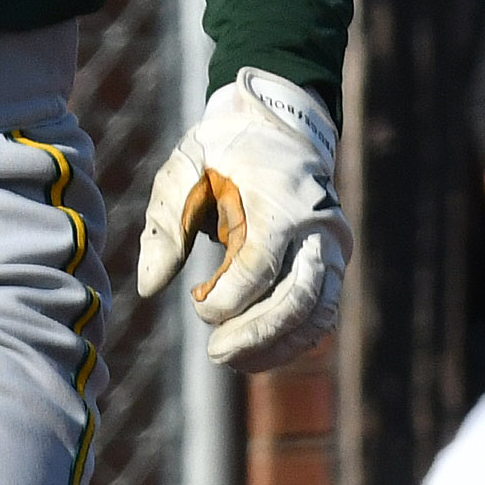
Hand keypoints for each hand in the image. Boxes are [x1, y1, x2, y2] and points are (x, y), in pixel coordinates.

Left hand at [135, 69, 349, 373]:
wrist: (279, 124)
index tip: (198, 304)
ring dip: (277, 346)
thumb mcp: (184, 170)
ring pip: (316, 314)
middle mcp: (316, 228)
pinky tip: (258, 351)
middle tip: (215, 354)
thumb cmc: (222, 150)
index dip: (227, 300)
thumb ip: (165, 225)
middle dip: (253, 335)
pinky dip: (294, 339)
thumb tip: (149, 287)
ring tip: (234, 360)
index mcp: (278, 201)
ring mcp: (332, 247)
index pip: (259, 267)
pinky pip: (322, 313)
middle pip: (295, 300)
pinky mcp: (334, 262)